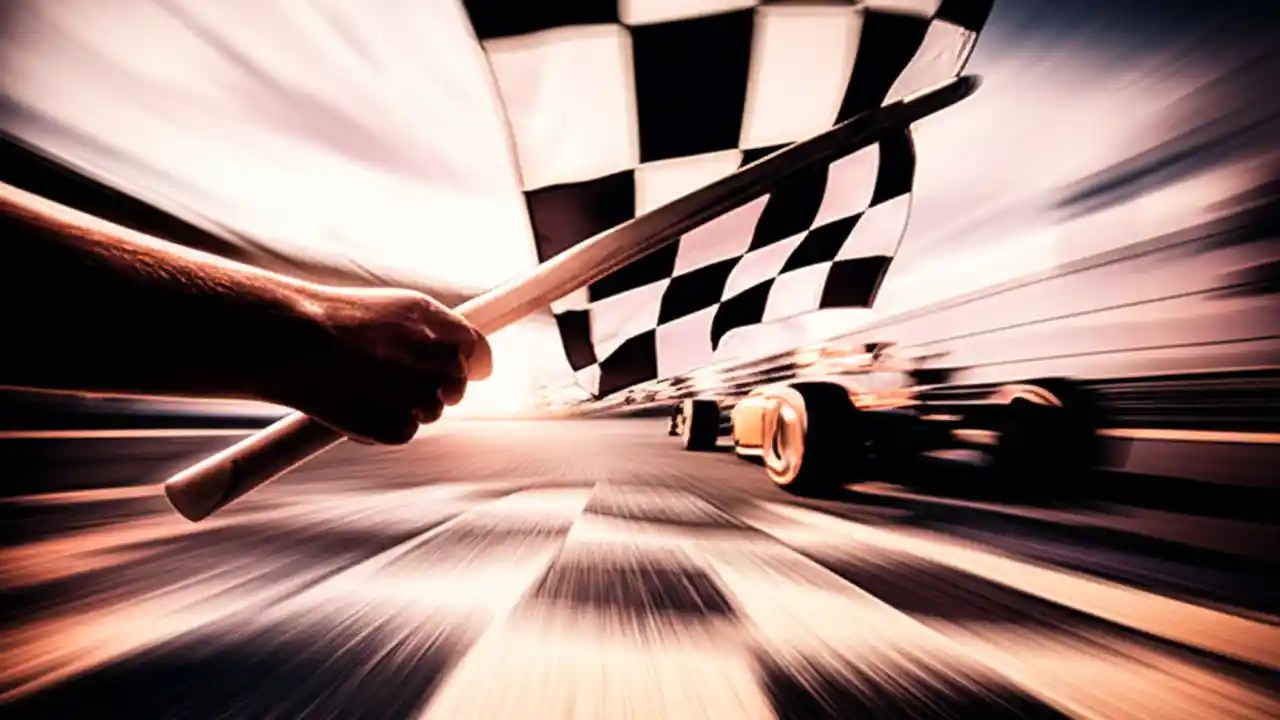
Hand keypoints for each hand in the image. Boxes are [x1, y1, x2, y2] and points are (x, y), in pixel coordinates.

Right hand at [265, 286, 490, 444]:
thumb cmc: (329, 320)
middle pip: (456, 388)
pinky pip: (403, 432)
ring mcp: (419, 396)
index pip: (478, 352)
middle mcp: (437, 358)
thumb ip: (430, 331)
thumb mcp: (390, 308)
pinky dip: (380, 426)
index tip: (455, 372)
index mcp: (436, 323)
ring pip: (430, 413)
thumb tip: (464, 358)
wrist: (288, 339)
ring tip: (360, 386)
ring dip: (403, 406)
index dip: (469, 365)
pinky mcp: (397, 427)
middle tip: (391, 379)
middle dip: (433, 389)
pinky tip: (351, 405)